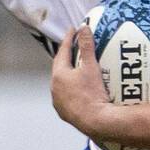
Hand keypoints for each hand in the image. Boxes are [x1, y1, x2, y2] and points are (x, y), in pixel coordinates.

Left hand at [52, 24, 116, 140]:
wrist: (95, 121)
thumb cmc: (93, 93)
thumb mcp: (91, 67)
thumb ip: (87, 46)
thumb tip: (84, 28)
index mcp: (58, 75)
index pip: (62, 52)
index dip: (68, 40)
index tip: (73, 31)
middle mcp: (54, 88)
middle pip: (59, 67)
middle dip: (65, 56)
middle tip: (73, 48)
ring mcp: (58, 101)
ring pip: (60, 83)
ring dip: (66, 74)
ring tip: (75, 68)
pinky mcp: (63, 112)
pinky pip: (65, 96)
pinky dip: (69, 89)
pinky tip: (77, 89)